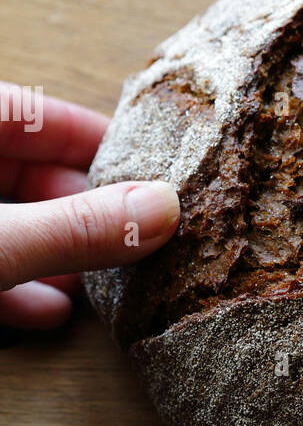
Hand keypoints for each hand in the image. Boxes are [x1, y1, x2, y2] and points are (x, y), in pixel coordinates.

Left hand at [0, 84, 178, 328]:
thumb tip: (164, 207)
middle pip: (21, 172)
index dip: (88, 135)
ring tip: (105, 279)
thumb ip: (72, 227)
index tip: (145, 160)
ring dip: (54, 254)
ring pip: (6, 226)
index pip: (30, 113)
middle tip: (138, 230)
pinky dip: (15, 288)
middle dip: (80, 207)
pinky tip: (52, 312)